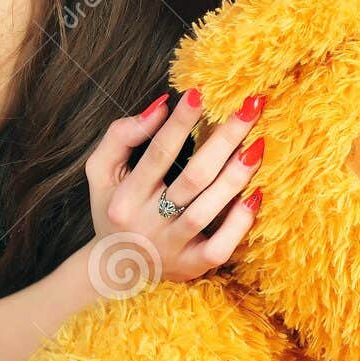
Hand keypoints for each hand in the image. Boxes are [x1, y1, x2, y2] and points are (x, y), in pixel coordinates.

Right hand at [83, 87, 265, 286]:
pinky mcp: (192, 266)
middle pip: (192, 178)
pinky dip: (240, 222)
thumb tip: (159, 108)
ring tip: (257, 145)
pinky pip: (220, 247)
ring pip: (207, 210)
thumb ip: (120, 136)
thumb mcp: (102, 172)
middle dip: (223, 140)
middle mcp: (147, 223)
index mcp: (125, 198)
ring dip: (235, 177)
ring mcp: (171, 247)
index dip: (180, 124)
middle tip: (249, 108)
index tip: (200, 94)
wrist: (116, 266)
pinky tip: (256, 195)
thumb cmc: (115, 207)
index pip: (157, 154)